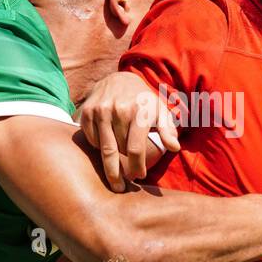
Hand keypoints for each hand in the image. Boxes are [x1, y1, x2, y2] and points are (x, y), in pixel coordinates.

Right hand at [78, 72, 181, 191]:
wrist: (118, 80)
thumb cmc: (143, 101)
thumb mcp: (160, 111)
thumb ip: (168, 130)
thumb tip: (175, 148)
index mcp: (139, 111)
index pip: (135, 149)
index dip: (137, 166)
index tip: (140, 176)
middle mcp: (118, 109)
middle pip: (119, 151)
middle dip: (124, 167)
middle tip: (126, 181)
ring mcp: (100, 111)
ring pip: (104, 149)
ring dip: (111, 163)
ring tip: (116, 175)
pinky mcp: (87, 113)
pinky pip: (92, 141)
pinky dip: (99, 149)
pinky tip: (107, 148)